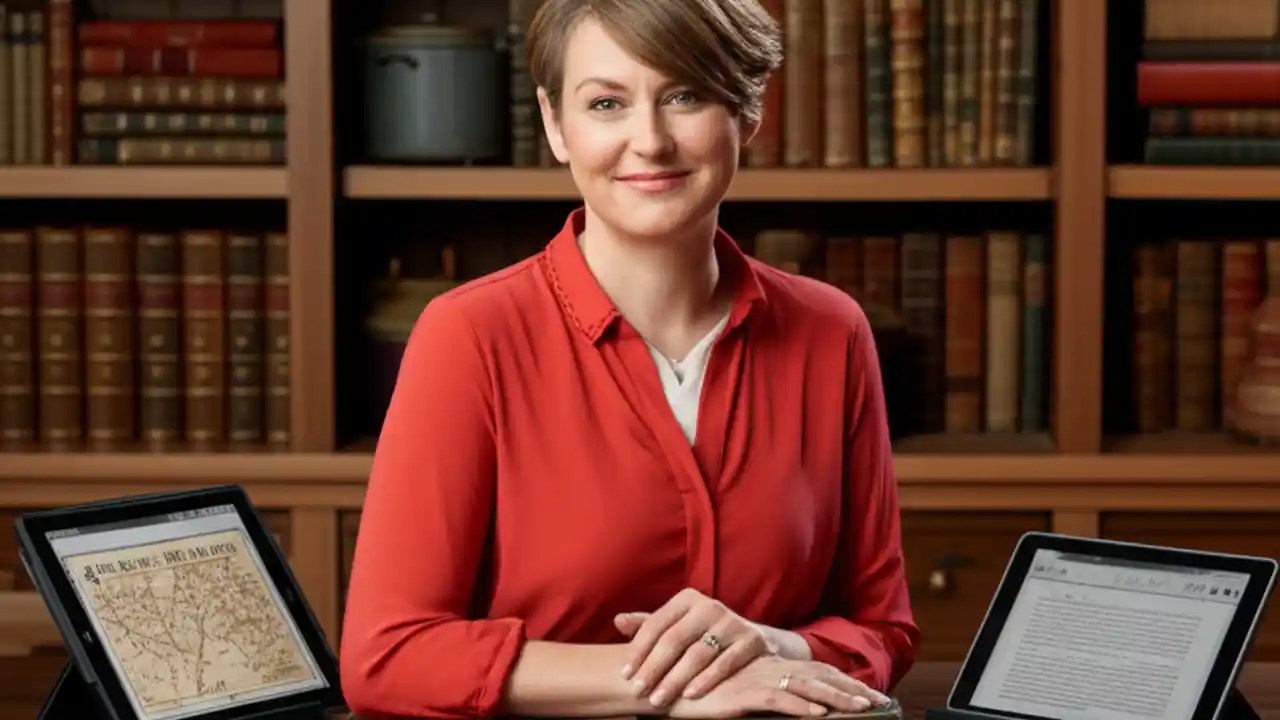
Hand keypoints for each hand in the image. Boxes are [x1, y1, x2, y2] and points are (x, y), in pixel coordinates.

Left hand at [615, 588, 776, 704]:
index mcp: (687, 599)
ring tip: (659, 699)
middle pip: (675, 639)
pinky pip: (726, 662)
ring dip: (676, 679)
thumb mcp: (676, 626)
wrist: (751, 640)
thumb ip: (647, 625)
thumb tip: (618, 621)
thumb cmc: (702, 634)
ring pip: (698, 653)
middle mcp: (709, 606)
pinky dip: (707, 680)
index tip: (625, 674)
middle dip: (654, 668)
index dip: (638, 649)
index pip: (656, 624)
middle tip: (638, 691)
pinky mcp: (751, 639)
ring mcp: (732, 622)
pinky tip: (690, 695)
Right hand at [664, 655, 889, 718]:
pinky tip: (820, 713)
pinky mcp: (742, 693)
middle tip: (881, 701)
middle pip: (818, 677)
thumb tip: (778, 694)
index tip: (866, 692)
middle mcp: (767, 670)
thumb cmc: (692, 685)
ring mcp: (756, 680)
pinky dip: (800, 705)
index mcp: (767, 666)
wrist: (661, 680)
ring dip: (838, 698)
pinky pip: (778, 699)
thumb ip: (753, 688)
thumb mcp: (728, 689)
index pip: (812, 670)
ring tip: (866, 707)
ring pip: (807, 687)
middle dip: (850, 689)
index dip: (840, 680)